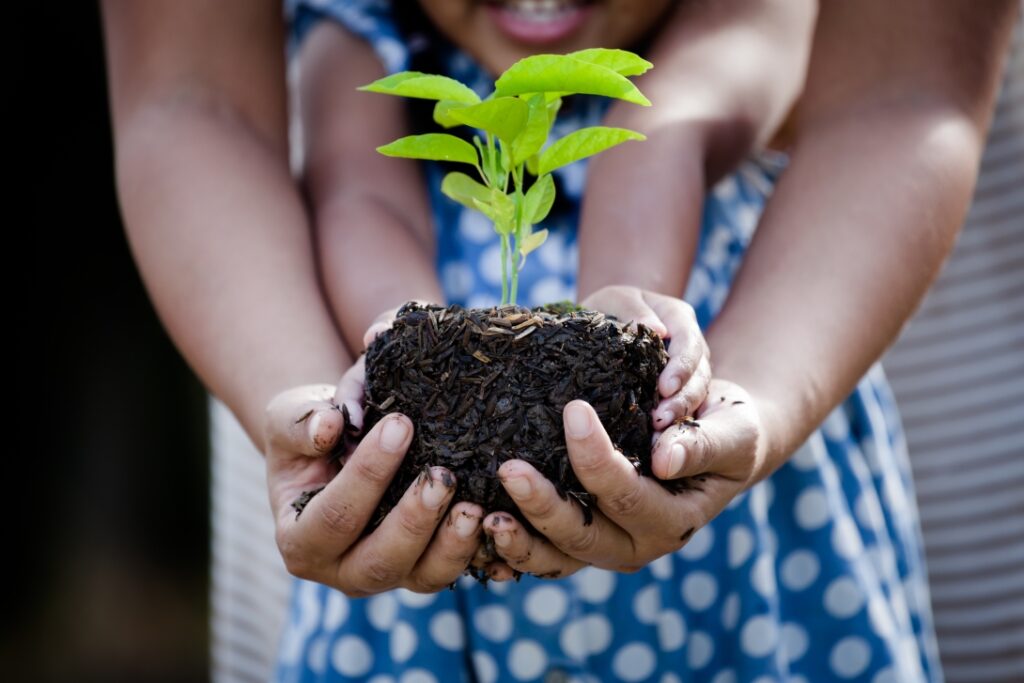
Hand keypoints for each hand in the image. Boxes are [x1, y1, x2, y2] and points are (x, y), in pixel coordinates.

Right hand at [263, 382, 486, 595]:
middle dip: (413, 520)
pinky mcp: (420, 569)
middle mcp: (340, 570)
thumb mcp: (291, 418)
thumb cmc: (311, 432)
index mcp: (299, 540)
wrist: (336, 447)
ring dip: (451, 546)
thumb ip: (302, 423)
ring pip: (421, 577)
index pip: (334, 516)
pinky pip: (451, 571)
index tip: (401, 424)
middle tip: (443, 476)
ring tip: (474, 507)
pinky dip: (474, 551)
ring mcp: (385, 575)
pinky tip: (496, 520)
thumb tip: (333, 426)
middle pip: (379, 561)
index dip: (367, 474)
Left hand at [482, 380, 763, 576]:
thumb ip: (702, 444)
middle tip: (509, 468)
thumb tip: (664, 458)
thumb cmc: (727, 430)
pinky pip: (541, 552)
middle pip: (583, 535)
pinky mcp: (580, 538)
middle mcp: (635, 545)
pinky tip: (478, 523)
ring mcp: (604, 547)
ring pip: (555, 557)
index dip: (597, 458)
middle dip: (543, 506)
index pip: (625, 494)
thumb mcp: (730, 432)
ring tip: (482, 514)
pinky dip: (510, 546)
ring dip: (518, 540)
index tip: (573, 410)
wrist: (717, 441)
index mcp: (673, 522)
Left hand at [580, 286, 710, 430]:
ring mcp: (687, 363)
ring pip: (697, 387)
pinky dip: (676, 414)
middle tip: (663, 417)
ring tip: (662, 427)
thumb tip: (659, 329)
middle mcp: (688, 340)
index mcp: (678, 315)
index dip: (681, 366)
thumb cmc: (604, 310)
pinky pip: (685, 399)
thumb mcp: (614, 299)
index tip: (664, 388)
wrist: (599, 324)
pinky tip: (661, 432)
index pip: (689, 340)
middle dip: (684, 394)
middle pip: (699, 369)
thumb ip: (632, 309)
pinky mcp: (677, 383)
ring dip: (681, 408)